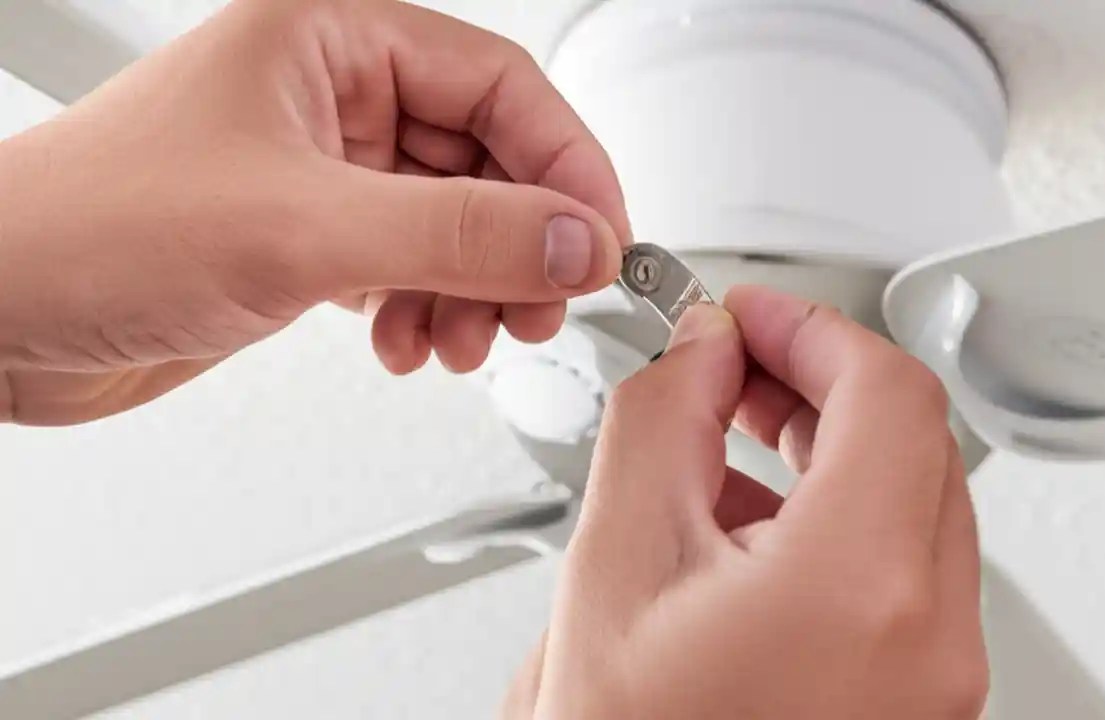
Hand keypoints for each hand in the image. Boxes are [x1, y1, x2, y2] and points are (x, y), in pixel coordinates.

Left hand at [0, 0, 627, 424]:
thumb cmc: (92, 230)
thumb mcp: (304, 228)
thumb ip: (459, 234)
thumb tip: (576, 241)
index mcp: (330, 40)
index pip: (499, 87)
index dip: (566, 165)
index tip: (603, 241)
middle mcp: (332, 98)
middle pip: (486, 158)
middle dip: (521, 242)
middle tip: (542, 304)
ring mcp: (320, 171)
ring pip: (453, 220)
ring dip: (475, 286)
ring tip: (465, 336)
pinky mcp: (305, 237)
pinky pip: (408, 263)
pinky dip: (426, 308)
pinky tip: (407, 342)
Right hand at [504, 286, 986, 718]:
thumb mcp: (619, 558)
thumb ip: (661, 417)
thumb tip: (698, 348)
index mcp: (862, 587)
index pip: (886, 393)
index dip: (812, 330)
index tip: (753, 317)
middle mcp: (930, 637)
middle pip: (911, 443)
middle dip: (820, 385)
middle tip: (739, 367)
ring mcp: (938, 678)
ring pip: (911, 506)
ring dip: (827, 453)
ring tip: (730, 445)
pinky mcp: (922, 700)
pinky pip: (904, 575)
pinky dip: (839, 524)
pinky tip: (753, 527)